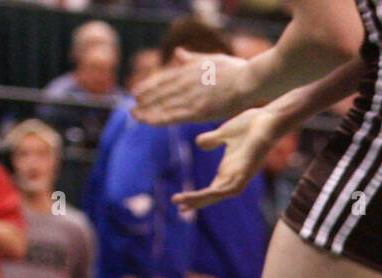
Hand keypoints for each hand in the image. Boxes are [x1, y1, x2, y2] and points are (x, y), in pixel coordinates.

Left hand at [132, 48, 250, 124]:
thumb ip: (193, 59)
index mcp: (191, 70)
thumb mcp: (212, 59)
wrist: (250, 80)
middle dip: (145, 100)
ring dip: (148, 111)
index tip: (136, 92)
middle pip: (161, 92)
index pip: (165, 79)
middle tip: (131, 109)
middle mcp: (188, 82)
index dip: (149, 86)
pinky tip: (148, 121)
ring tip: (134, 116)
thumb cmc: (238, 70)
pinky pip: (174, 115)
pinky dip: (159, 118)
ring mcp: (192, 97)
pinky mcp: (198, 111)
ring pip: (165, 104)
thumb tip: (179, 53)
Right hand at [173, 107, 281, 212]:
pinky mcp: (247, 172)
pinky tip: (205, 194)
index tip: (178, 201)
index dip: (196, 196)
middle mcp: (234, 176)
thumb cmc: (250, 126)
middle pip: (212, 195)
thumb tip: (199, 143)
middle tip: (178, 208)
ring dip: (201, 199)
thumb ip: (212, 140)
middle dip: (195, 202)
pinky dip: (217, 192)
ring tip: (184, 203)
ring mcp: (241, 175)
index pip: (210, 190)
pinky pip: (231, 188)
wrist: (268, 119)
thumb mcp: (224, 134)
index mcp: (229, 170)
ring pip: (218, 195)